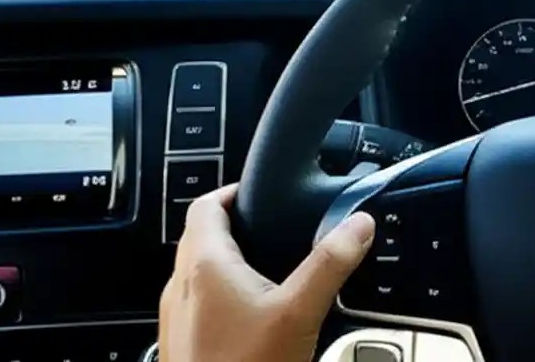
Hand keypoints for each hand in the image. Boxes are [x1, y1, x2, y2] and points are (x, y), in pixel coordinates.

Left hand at [158, 184, 375, 361]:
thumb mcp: (300, 312)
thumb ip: (331, 263)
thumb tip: (358, 225)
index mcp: (205, 266)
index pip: (205, 206)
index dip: (231, 190)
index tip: (255, 190)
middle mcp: (181, 288)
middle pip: (200, 236)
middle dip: (233, 225)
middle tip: (268, 224)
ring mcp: (176, 319)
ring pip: (196, 271)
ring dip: (225, 260)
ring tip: (265, 266)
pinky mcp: (181, 344)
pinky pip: (198, 303)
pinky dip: (221, 294)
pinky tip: (253, 315)